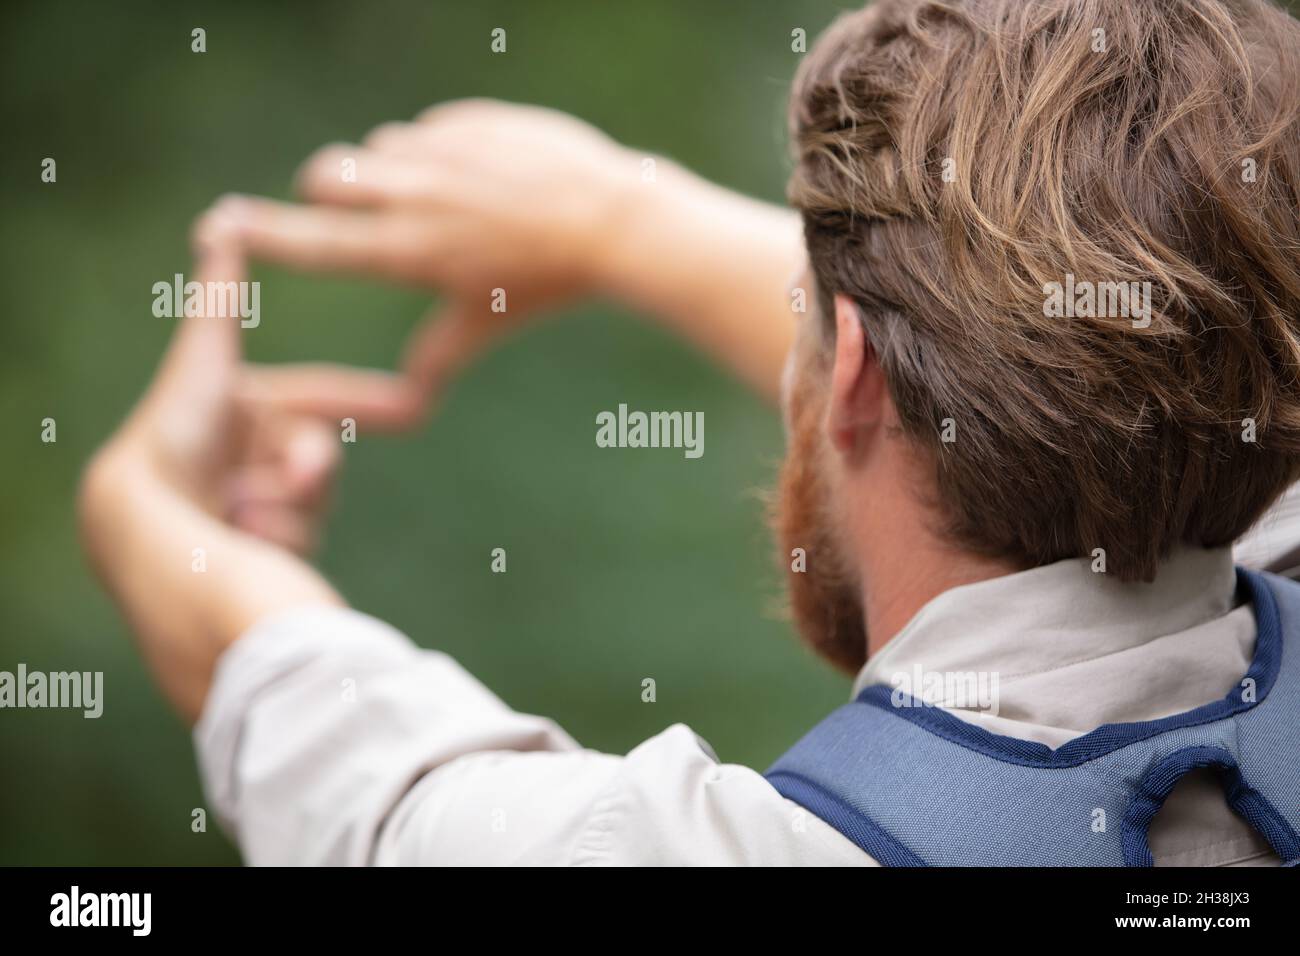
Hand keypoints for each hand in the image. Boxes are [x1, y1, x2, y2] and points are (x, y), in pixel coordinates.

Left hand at [82, 215, 341, 556]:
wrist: (140, 525)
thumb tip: (221, 220)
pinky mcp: (247, 555)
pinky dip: (280, 537)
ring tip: (250, 513)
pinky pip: (295, 539)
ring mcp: (247, 509)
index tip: (414, 407)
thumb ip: (221, 299)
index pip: (314, 402)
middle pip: (313, 455)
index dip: (365, 401)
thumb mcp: (206, 362)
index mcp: (233, 413)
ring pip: (310, 501)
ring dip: (292, 505)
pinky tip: (245, 541)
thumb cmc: (174, 437)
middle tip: (300, 478)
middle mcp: (239, 459)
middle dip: (312, 465)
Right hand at [205, 100, 640, 423]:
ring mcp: (439, 151)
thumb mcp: (489, 323)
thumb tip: (412, 400)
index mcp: (407, 250)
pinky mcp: (467, 122)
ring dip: (388, 169)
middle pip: (328, 177)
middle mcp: (411, 195)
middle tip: (352, 203)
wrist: (612, 220)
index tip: (219, 223)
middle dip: (327, 189)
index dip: (262, 234)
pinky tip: (478, 174)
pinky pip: (426, 129)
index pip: (314, 242)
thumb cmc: (549, 284)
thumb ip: (439, 353)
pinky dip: (434, 150)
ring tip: (438, 195)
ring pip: (379, 149)